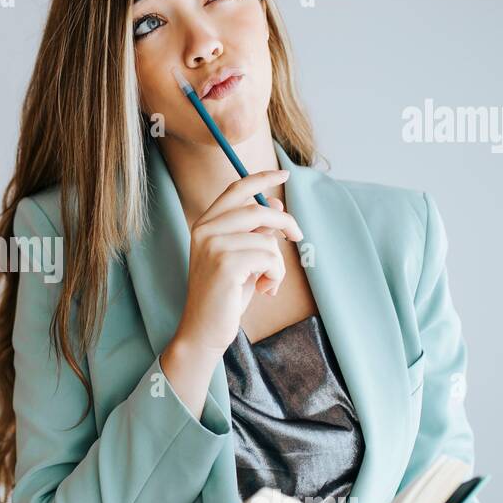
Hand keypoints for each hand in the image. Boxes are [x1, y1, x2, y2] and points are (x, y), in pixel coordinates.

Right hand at [173, 169, 303, 355]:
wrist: (204, 330)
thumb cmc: (224, 295)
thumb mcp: (242, 258)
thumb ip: (254, 232)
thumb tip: (275, 204)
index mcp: (205, 225)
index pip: (236, 189)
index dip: (262, 178)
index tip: (284, 173)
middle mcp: (205, 231)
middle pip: (259, 210)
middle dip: (286, 223)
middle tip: (298, 237)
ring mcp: (213, 246)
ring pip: (268, 238)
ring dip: (278, 263)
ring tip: (268, 281)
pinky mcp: (225, 264)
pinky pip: (269, 258)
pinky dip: (275, 275)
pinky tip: (264, 290)